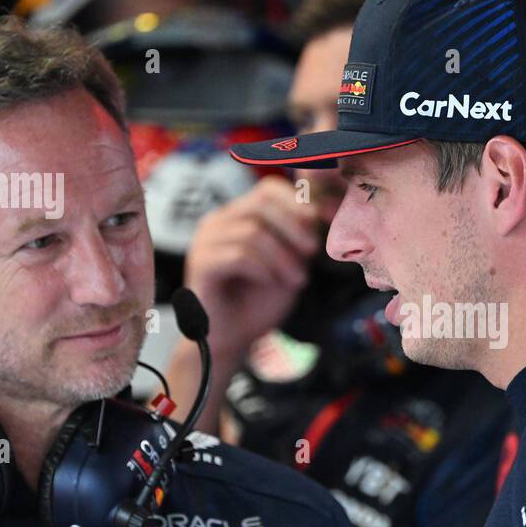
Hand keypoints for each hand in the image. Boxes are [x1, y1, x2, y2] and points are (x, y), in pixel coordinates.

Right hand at [183, 175, 319, 362]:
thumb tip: (325, 209)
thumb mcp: (290, 261)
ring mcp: (205, 241)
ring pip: (253, 232)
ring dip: (283, 257)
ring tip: (297, 280)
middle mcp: (218, 222)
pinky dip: (263, 269)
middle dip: (294, 226)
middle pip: (261, 202)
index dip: (298, 202)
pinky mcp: (201, 265)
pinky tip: (270, 283)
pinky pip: (239, 256)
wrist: (233, 338)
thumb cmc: (260, 300)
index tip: (320, 225)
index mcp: (238, 215)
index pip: (268, 189)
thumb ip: (303, 235)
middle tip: (312, 252)